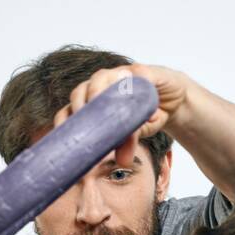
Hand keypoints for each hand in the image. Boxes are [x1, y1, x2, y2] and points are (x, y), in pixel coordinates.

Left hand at [52, 63, 193, 167]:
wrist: (172, 101)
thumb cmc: (146, 116)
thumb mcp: (135, 134)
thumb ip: (126, 145)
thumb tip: (122, 163)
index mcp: (93, 101)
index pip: (71, 108)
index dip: (65, 120)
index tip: (62, 136)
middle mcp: (102, 85)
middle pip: (80, 91)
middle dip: (78, 108)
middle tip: (82, 126)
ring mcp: (121, 75)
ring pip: (101, 78)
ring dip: (98, 92)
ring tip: (99, 108)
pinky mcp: (143, 72)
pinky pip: (136, 74)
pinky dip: (133, 84)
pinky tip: (132, 95)